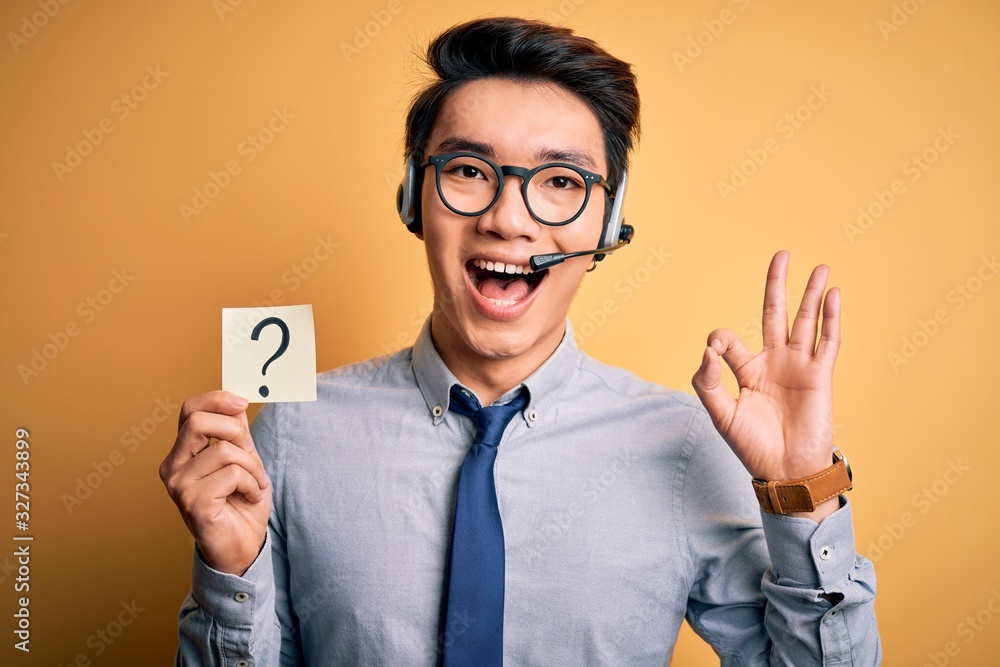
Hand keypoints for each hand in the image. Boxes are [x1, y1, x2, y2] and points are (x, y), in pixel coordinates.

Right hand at [159, 390, 271, 574]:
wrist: (243, 547)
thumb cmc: (241, 504)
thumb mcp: (243, 460)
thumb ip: (235, 433)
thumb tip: (236, 402)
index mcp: (182, 454)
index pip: (189, 410)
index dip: (216, 399)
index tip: (242, 403)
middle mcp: (173, 468)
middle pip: (197, 422)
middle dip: (236, 431)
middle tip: (252, 453)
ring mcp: (179, 486)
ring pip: (223, 449)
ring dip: (252, 465)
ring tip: (256, 483)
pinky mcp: (194, 503)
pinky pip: (232, 474)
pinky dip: (252, 484)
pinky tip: (250, 497)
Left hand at [691, 251, 839, 507]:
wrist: (786, 471)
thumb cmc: (753, 447)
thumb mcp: (721, 415)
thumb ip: (709, 382)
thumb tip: (708, 348)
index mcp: (747, 371)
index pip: (730, 341)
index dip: (719, 341)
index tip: (714, 351)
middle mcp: (773, 362)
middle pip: (775, 314)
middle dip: (778, 285)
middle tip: (781, 255)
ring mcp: (798, 367)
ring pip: (806, 322)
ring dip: (812, 294)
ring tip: (819, 267)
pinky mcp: (820, 376)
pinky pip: (828, 341)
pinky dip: (831, 317)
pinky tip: (834, 294)